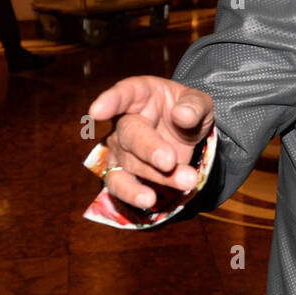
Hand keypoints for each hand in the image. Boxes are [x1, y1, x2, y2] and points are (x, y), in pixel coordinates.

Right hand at [88, 75, 214, 208]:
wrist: (186, 133)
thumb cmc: (186, 111)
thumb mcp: (199, 102)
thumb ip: (194, 106)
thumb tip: (182, 115)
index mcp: (140, 95)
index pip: (123, 94)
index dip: (109, 101)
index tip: (97, 111)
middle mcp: (124, 122)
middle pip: (129, 135)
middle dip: (149, 150)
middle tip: (169, 162)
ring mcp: (120, 149)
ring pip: (128, 164)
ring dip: (155, 176)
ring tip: (182, 182)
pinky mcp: (122, 172)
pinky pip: (119, 185)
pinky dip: (133, 194)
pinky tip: (149, 200)